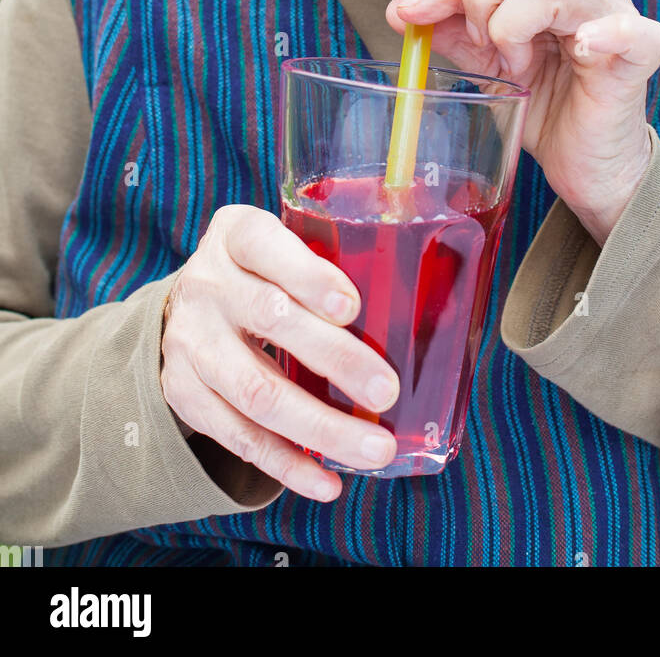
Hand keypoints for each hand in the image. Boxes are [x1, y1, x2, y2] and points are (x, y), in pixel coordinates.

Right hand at [160, 204, 399, 500]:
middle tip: (386, 391)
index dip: (308, 277)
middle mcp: (207, 285)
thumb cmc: (262, 272)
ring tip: (374, 449)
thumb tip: (414, 308)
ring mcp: (191, 343)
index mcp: (236, 236)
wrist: (187, 305)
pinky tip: (327, 482)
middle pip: (270, 320)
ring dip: (320, 426)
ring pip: (257, 391)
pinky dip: (287, 463)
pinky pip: (239, 437)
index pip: (265, 246)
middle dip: (334, 359)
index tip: (352, 307)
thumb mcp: (282, 247)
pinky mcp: (186, 394)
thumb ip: (327, 264)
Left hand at [385, 0, 659, 244]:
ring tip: (519, 66)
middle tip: (487, 48)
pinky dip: (602, 35)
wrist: (587, 167)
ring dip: (517, 26)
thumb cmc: (547, 108)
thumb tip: (401, 10)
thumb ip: (455, 32)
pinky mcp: (641, 54)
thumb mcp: (490, 64)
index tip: (412, 13)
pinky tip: (581, 50)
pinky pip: (630, 29)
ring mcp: (619, 13)